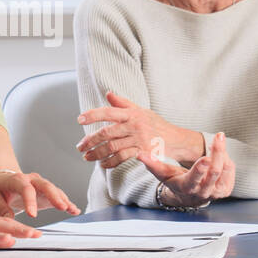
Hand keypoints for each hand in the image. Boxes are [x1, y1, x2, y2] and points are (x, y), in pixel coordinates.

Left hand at [0, 170, 79, 218]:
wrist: (3, 179)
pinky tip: (74, 210)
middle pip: (45, 185)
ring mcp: (41, 185)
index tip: (32, 216)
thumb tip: (9, 219)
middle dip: (54, 196)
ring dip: (63, 200)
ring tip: (72, 209)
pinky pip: (58, 196)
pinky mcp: (46, 193)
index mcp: (17, 180)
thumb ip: (0, 208)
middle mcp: (31, 180)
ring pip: (54, 190)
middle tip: (61, 207)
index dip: (30, 201)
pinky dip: (66, 203)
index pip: (25, 189)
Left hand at [77, 91, 199, 167]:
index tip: (80, 120)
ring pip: (112, 147)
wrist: (177, 140)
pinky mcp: (143, 151)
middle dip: (90, 140)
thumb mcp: (141, 110)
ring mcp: (139, 139)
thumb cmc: (157, 124)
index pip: (108, 112)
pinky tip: (103, 164)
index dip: (93, 115)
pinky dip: (110, 162)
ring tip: (87, 157)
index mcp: (132, 113)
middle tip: (80, 147)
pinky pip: (122, 158)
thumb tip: (108, 93)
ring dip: (97, 153)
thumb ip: (123, 103)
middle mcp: (134, 125)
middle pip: (107, 132)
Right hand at [138, 132, 234, 205]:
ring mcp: (217, 192)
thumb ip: (153, 164)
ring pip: (224, 170)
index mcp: (188, 188)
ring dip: (223, 152)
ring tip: (219, 138)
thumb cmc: (175, 182)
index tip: (206, 158)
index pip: (194, 179)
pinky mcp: (226, 189)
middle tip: (218, 136)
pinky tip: (221, 152)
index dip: (200, 169)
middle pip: (214, 172)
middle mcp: (204, 192)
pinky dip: (227, 159)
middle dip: (217, 152)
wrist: (190, 197)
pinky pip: (230, 171)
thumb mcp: (163, 174)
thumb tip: (140, 154)